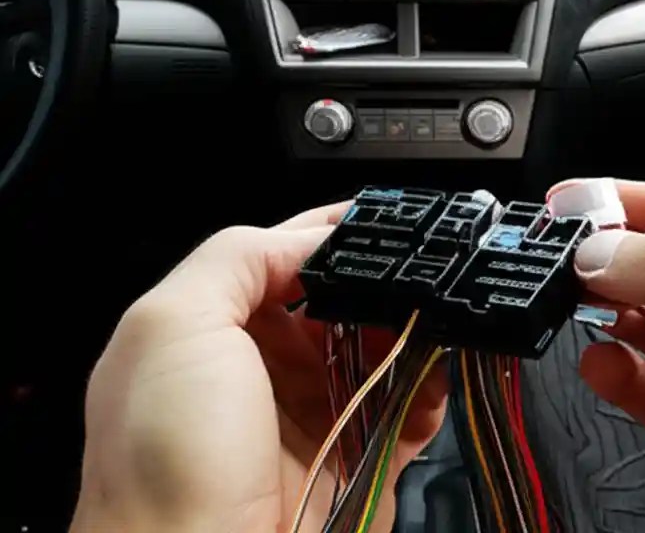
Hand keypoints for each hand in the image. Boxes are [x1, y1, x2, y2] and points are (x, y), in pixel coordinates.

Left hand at [71, 204, 449, 532]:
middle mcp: (265, 367)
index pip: (285, 257)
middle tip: (427, 266)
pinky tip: (443, 372)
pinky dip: (435, 388)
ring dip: (418, 329)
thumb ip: (236, 259)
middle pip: (346, 299)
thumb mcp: (171, 327)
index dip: (336, 233)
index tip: (390, 216)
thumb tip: (315, 238)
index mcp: (215, 328)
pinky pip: (413, 409)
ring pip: (386, 348)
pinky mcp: (359, 460)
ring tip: (441, 316)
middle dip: (388, 279)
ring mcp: (316, 415)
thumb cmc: (167, 461)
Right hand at [570, 181, 644, 532]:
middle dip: (610, 258)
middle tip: (564, 257)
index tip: (572, 200)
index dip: (629, 200)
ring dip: (606, 314)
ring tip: (577, 307)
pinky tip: (600, 364)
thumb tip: (603, 249)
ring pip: (641, 323)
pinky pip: (635, 383)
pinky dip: (610, 370)